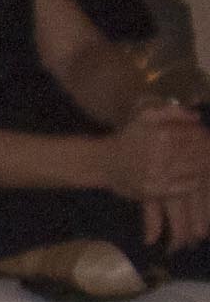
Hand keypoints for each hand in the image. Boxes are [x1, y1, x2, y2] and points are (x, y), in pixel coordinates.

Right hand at [97, 104, 209, 248]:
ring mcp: (159, 173)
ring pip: (197, 169)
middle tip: (208, 152)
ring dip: (206, 165)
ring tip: (206, 163)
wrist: (102, 162)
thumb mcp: (145, 116)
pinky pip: (188, 186)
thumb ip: (172, 111)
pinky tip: (197, 177)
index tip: (206, 138)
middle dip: (208, 151)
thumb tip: (197, 117)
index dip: (205, 137)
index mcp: (161, 133)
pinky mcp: (157, 190)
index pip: (196, 135)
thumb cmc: (128, 138)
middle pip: (200, 152)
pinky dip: (197, 181)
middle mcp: (160, 153)